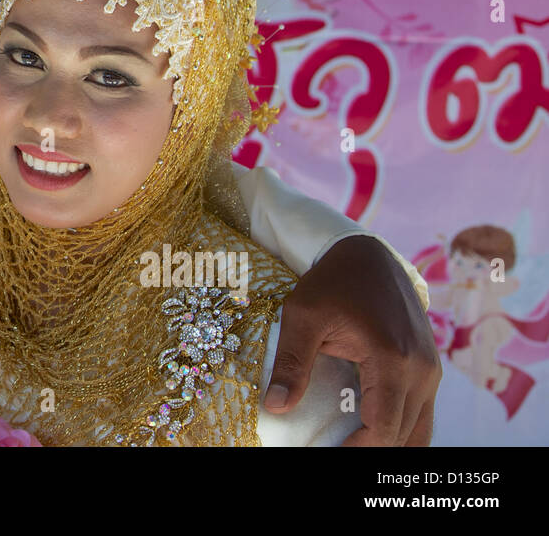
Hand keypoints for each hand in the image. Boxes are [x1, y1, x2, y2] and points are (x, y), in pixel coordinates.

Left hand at [264, 234, 440, 445]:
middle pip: (402, 435)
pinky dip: (399, 427)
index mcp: (392, 359)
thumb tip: (275, 406)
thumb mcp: (303, 316)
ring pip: (419, 430)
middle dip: (367, 449)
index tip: (325, 450)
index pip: (383, 429)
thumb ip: (291, 363)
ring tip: (348, 444)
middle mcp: (421, 370)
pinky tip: (366, 429)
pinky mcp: (429, 368)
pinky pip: (422, 413)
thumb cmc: (332, 281)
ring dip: (388, 441)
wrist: (368, 254)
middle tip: (330, 448)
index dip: (355, 450)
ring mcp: (430, 370)